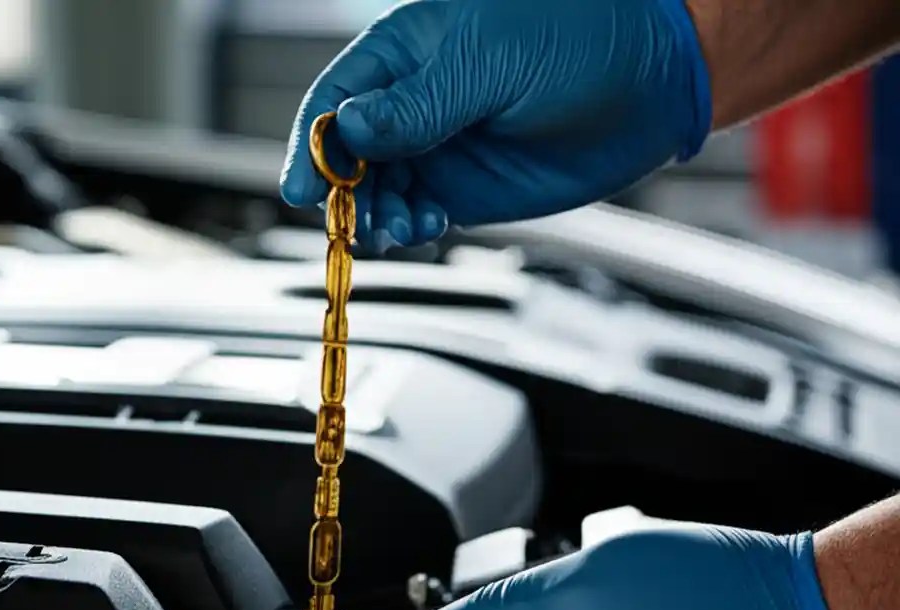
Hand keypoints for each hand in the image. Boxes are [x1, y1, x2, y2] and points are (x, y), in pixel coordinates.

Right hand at [279, 0, 711, 254]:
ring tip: (397, 227)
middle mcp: (409, 101)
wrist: (654, 76)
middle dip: (342, 191)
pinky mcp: (462, 186)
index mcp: (403, 53)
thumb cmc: (577, 36)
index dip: (312, 145)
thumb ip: (416, 105)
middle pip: (345, 155)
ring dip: (373, 216)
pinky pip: (414, 212)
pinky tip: (425, 225)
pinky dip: (408, 226)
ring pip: (375, 191)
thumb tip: (346, 128)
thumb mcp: (488, 63)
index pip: (333, 100)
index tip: (301, 188)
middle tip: (356, 220)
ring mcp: (435, 146)